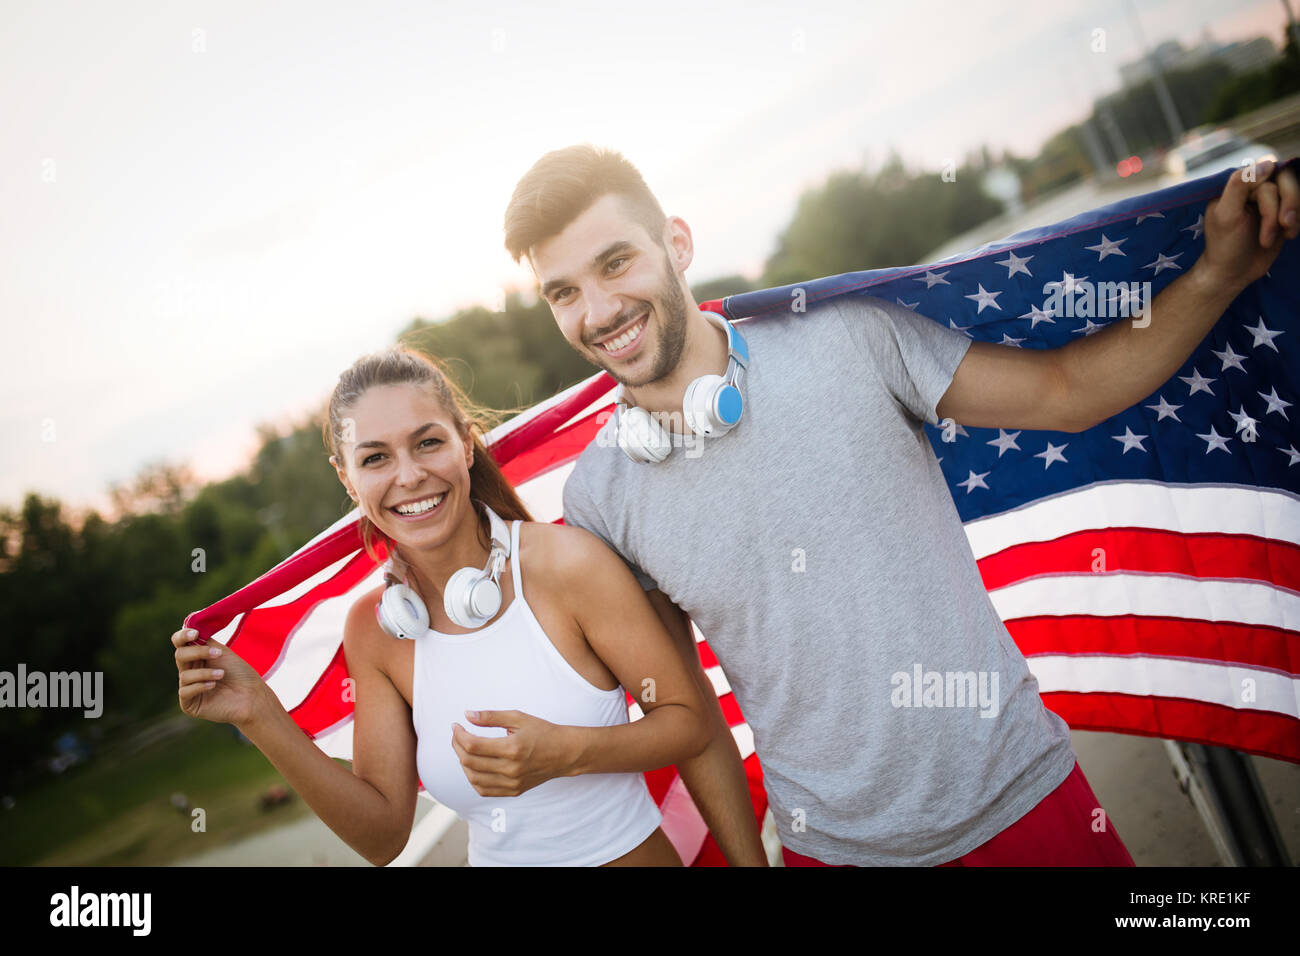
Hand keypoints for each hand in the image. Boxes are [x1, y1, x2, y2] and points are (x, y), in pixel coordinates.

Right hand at [172, 627, 267, 726]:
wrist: (251, 696)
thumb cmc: (239, 674)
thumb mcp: (221, 652)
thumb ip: (204, 640)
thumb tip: (190, 625)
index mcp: (196, 656)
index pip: (179, 643)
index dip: (183, 635)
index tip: (196, 633)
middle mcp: (189, 670)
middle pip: (180, 655)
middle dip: (198, 652)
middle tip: (218, 654)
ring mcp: (188, 688)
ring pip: (184, 674)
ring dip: (205, 672)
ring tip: (222, 674)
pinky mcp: (189, 704)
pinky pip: (185, 691)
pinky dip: (200, 686)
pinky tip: (213, 686)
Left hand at [450, 709, 577, 796]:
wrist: (565, 753)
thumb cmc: (543, 732)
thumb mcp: (518, 718)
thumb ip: (491, 717)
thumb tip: (467, 715)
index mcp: (512, 748)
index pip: (474, 745)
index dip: (459, 735)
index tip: (456, 725)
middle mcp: (511, 769)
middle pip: (470, 762)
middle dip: (458, 746)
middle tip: (457, 735)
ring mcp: (512, 783)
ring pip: (474, 778)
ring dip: (463, 763)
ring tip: (464, 749)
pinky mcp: (514, 791)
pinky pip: (484, 790)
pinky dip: (473, 779)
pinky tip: (474, 766)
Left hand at [1199, 157, 1298, 289]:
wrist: (1232, 274)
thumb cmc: (1224, 245)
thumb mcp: (1226, 215)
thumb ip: (1240, 185)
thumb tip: (1267, 163)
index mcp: (1237, 186)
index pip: (1266, 172)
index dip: (1275, 192)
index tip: (1276, 214)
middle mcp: (1254, 189)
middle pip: (1285, 180)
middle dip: (1287, 204)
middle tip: (1283, 225)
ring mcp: (1269, 202)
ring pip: (1294, 194)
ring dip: (1292, 215)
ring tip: (1283, 234)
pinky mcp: (1280, 214)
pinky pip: (1298, 207)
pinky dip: (1297, 221)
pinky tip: (1287, 236)